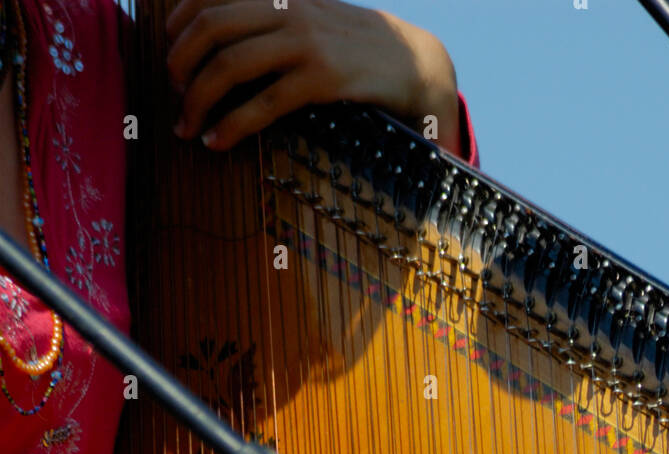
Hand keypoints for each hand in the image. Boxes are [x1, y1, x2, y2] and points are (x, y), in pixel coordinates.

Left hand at [166, 0, 461, 153]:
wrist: (415, 62)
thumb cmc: (358, 49)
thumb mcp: (312, 20)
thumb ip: (273, 24)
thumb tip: (226, 43)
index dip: (179, 23)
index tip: (169, 53)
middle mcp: (288, 9)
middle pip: (211, 27)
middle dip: (180, 63)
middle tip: (174, 93)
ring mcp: (304, 44)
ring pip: (229, 65)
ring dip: (197, 100)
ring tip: (187, 127)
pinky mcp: (320, 80)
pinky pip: (261, 105)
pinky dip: (230, 126)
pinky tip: (215, 142)